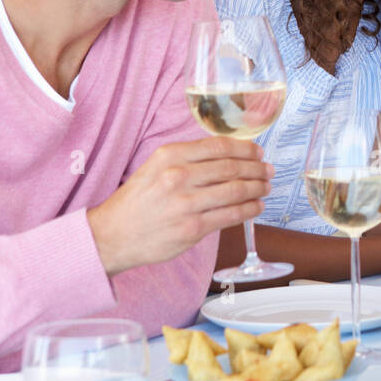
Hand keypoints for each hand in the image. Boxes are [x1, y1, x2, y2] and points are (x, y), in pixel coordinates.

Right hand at [88, 136, 272, 275]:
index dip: (245, 148)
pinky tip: (256, 206)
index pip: (219, 146)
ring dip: (257, 188)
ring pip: (235, 191)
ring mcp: (186, 203)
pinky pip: (230, 215)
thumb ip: (189, 158)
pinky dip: (249, 209)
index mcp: (169, 155)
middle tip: (268, 170)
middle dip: (256, 168)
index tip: (258, 152)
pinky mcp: (192, 228)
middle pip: (231, 167)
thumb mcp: (156, 167)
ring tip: (266, 187)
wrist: (112, 234)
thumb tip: (229, 154)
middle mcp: (178, 176)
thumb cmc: (138, 200)